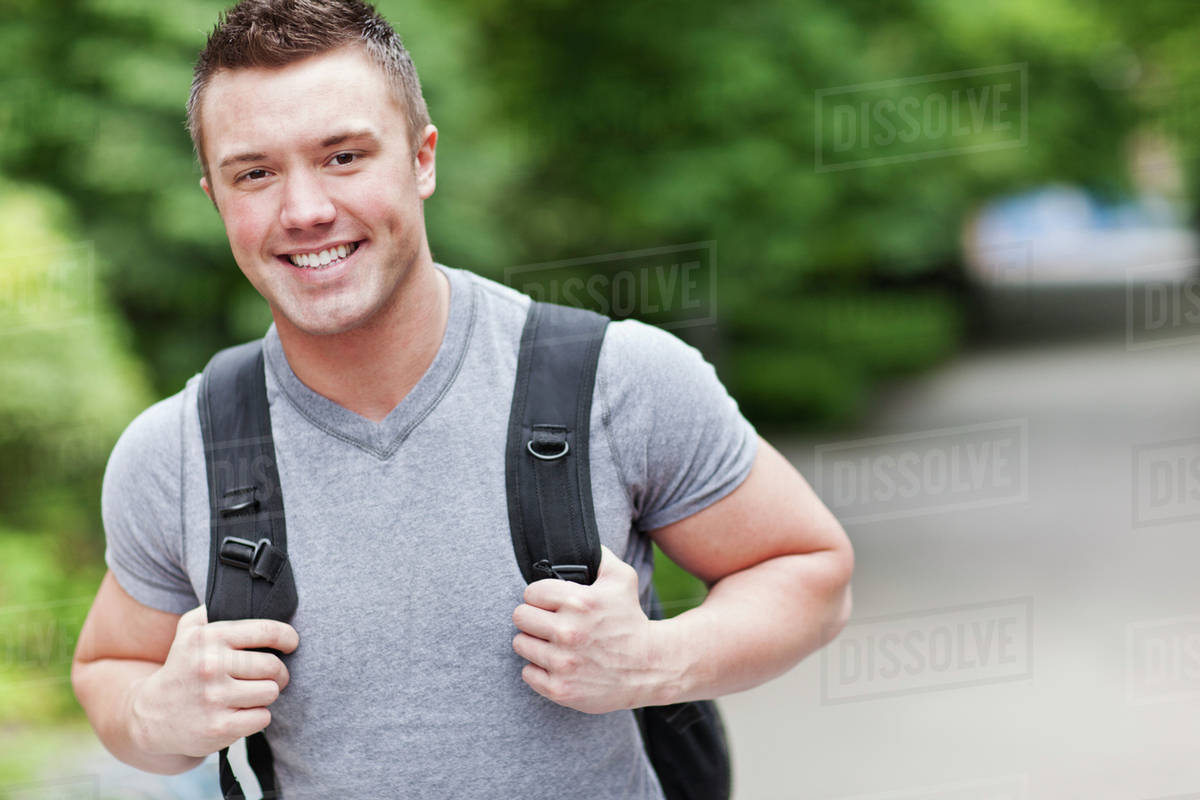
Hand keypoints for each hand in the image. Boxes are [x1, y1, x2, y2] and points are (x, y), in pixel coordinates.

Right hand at [130, 605, 298, 757]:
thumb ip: (212, 610)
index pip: (266, 631)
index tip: (290, 643)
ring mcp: (214, 698)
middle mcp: (210, 666)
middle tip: (271, 676)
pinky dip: (257, 716)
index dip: (287, 637)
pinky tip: (241, 713)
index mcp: (208, 638)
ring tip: (251, 693)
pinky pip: (262, 718)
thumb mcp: (187, 631)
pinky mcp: (218, 728)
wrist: (150, 716)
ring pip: (271, 692)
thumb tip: (244, 594)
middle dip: (278, 672)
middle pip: (273, 666)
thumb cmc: (181, 668)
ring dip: (266, 694)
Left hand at [512, 545, 675, 713]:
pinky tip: (558, 664)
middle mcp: (568, 632)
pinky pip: (527, 673)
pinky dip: (539, 669)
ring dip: (534, 642)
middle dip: (534, 617)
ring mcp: (563, 663)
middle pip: (519, 616)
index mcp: (580, 602)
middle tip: (549, 622)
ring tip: (554, 643)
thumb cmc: (631, 620)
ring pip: (520, 644)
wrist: (649, 668)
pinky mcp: (559, 688)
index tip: (552, 603)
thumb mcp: (622, 579)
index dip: (541, 596)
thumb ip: (599, 555)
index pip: (530, 592)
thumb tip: (581, 541)